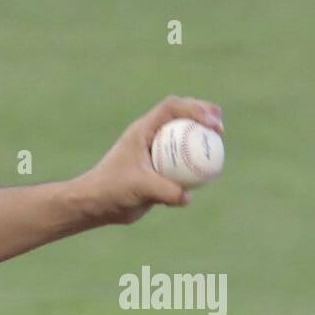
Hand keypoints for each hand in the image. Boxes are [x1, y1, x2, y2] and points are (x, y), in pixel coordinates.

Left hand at [72, 96, 223, 226]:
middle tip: (220, 126)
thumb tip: (188, 198)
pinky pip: (180, 162)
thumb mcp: (139, 187)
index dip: (195, 109)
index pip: (172, 108)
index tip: (211, 124)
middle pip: (181, 116)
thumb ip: (165, 191)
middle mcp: (149, 137)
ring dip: (201, 137)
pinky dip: (194, 162)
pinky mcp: (157, 170)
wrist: (95, 206)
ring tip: (219, 142)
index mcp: (142, 131)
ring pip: (182, 137)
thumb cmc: (111, 190)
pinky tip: (207, 172)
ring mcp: (154, 153)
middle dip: (203, 114)